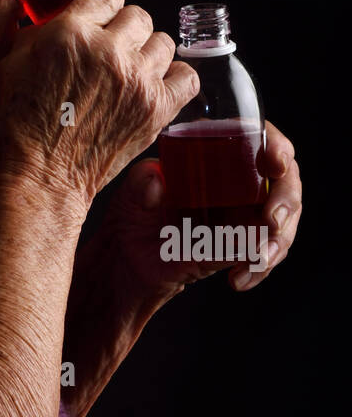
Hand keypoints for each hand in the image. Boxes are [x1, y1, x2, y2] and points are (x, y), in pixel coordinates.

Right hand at [0, 0, 199, 219]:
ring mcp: (136, 80)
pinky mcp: (155, 109)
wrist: (39, 176)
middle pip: (137, 15)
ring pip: (163, 41)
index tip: (99, 18)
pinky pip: (187, 76)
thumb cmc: (19, 127)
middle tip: (110, 49)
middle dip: (123, 29)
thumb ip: (43, 31)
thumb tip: (64, 16)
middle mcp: (108, 51)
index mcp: (70, 33)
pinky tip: (156, 85)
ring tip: (130, 70)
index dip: (102, 5)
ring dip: (147, 52)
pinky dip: (175, 79)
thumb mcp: (14, 62)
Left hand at [78, 119, 301, 301]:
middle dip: (286, 200)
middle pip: (285, 180)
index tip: (275, 164)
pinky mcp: (245, 243)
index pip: (258, 137)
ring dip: (277, 241)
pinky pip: (266, 252)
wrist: (132, 260)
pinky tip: (239, 278)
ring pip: (283, 219)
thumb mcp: (129, 194)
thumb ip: (140, 183)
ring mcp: (247, 212)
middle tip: (271, 222)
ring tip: (256, 261)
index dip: (276, 147)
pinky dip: (259, 266)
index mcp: (216, 151)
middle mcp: (239, 178)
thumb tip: (155, 177)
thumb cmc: (133, 214)